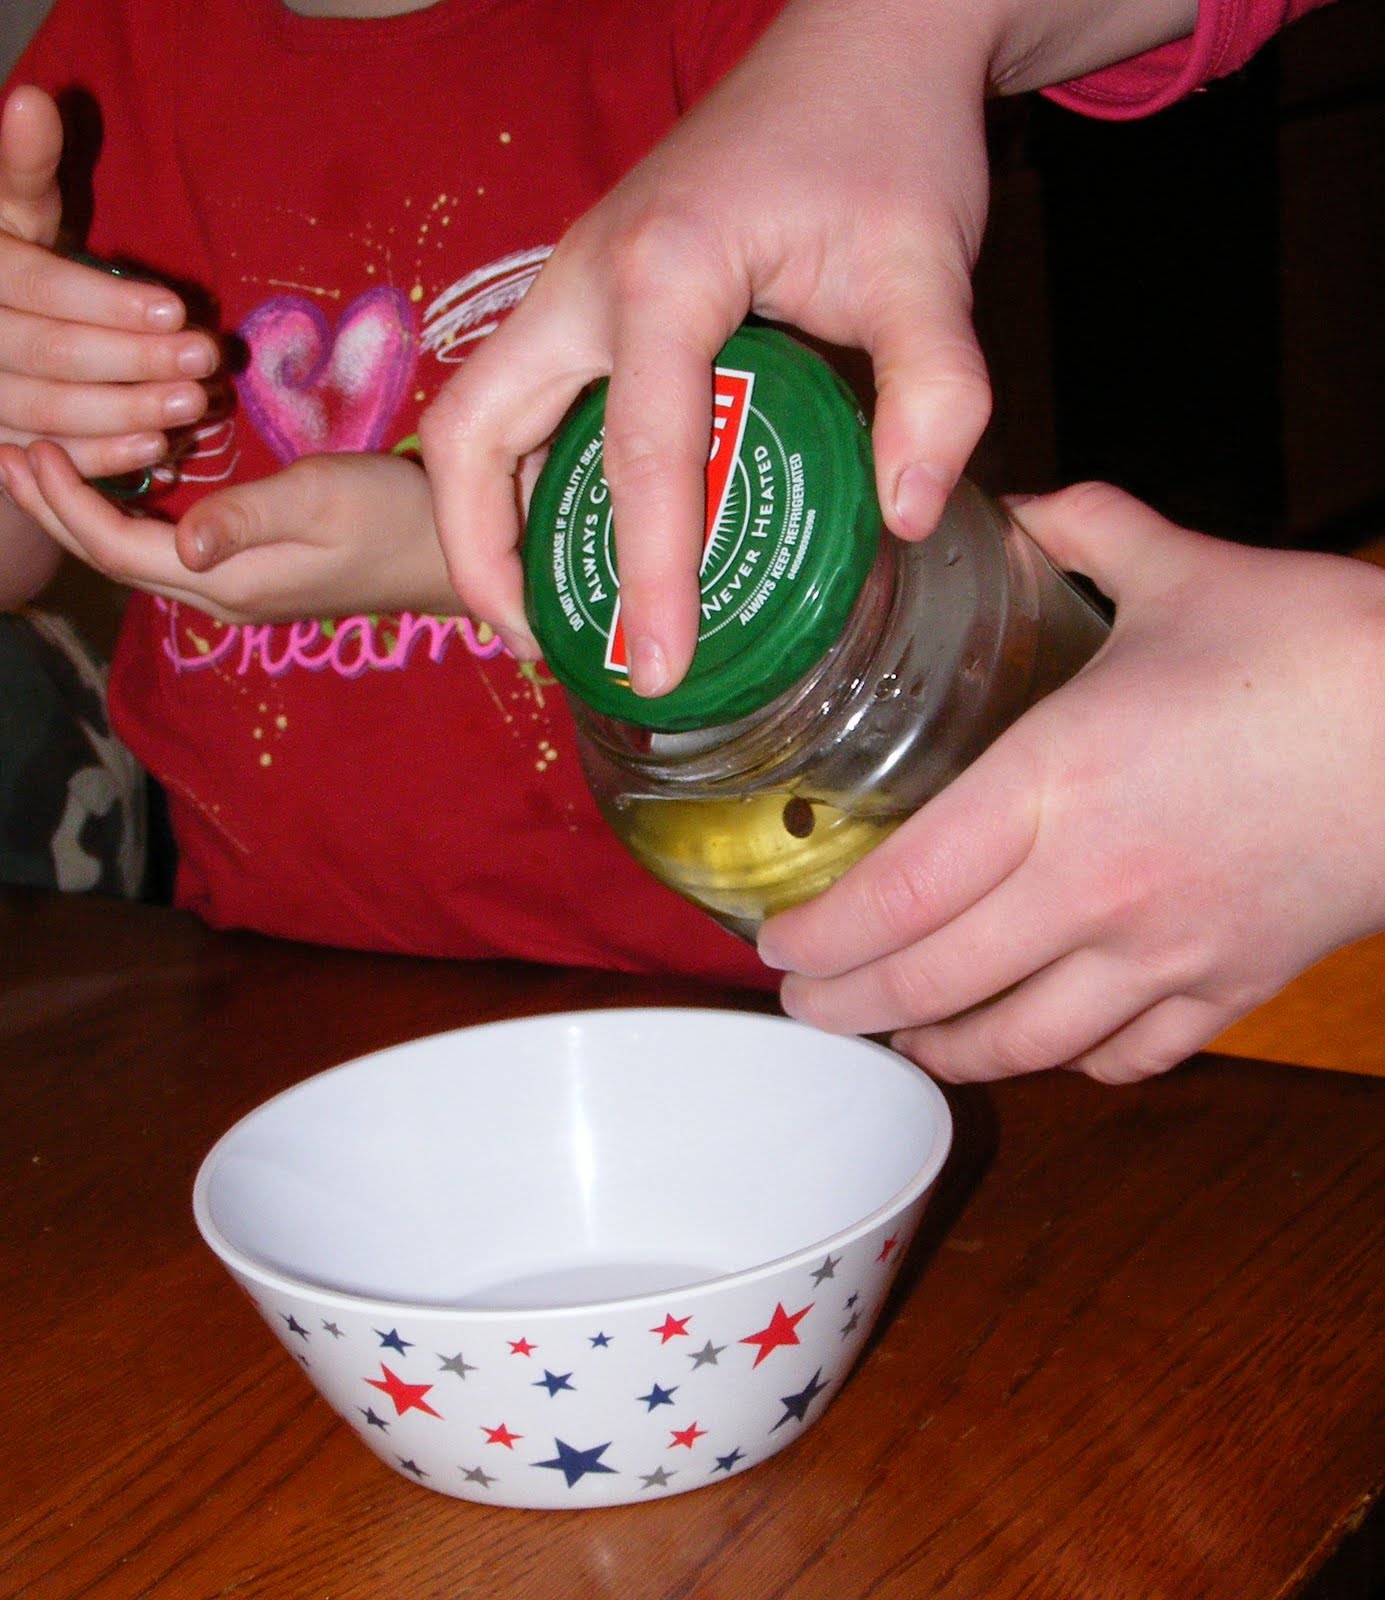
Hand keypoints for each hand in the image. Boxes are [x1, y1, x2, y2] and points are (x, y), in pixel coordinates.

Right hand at [0, 85, 217, 480]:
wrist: (3, 323)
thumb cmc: (23, 258)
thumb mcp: (22, 207)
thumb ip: (28, 164)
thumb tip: (33, 101)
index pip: (33, 285)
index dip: (104, 301)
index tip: (175, 308)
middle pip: (47, 354)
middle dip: (133, 361)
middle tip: (206, 361)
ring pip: (49, 411)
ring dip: (128, 412)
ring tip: (195, 405)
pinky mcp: (3, 437)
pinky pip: (53, 455)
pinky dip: (107, 457)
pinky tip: (163, 451)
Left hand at [0, 440, 459, 622]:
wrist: (452, 557)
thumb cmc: (393, 515)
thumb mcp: (321, 500)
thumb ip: (246, 517)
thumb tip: (180, 542)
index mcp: (227, 581)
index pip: (117, 546)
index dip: (64, 501)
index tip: (26, 445)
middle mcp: (220, 597)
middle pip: (114, 561)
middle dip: (55, 511)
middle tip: (7, 454)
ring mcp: (237, 593)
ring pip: (137, 560)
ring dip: (85, 517)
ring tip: (43, 471)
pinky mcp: (254, 578)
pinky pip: (167, 555)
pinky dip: (125, 520)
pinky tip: (117, 490)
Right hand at [419, 0, 995, 688]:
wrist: (856, 50)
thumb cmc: (885, 143)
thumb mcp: (929, 264)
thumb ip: (935, 388)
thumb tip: (906, 514)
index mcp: (663, 270)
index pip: (640, 453)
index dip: (646, 574)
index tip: (658, 668)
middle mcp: (585, 277)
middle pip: (473, 433)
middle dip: (485, 555)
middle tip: (546, 649)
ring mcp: (572, 283)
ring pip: (476, 417)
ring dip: (487, 522)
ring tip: (546, 615)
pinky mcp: (587, 297)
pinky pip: (519, 401)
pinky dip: (523, 481)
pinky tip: (578, 540)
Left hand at [758, 484, 1384, 1084]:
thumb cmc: (1324, 655)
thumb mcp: (1186, 573)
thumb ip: (1085, 530)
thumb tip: (1021, 501)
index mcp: (1061, 781)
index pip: (905, 888)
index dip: (826, 934)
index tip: (778, 945)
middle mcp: (1095, 884)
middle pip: (936, 980)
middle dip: (851, 1005)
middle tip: (806, 1007)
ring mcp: (1164, 951)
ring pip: (1024, 1038)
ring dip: (944, 1048)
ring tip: (898, 1038)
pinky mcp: (1229, 986)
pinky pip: (1128, 1054)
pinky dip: (1069, 1059)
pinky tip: (1040, 1041)